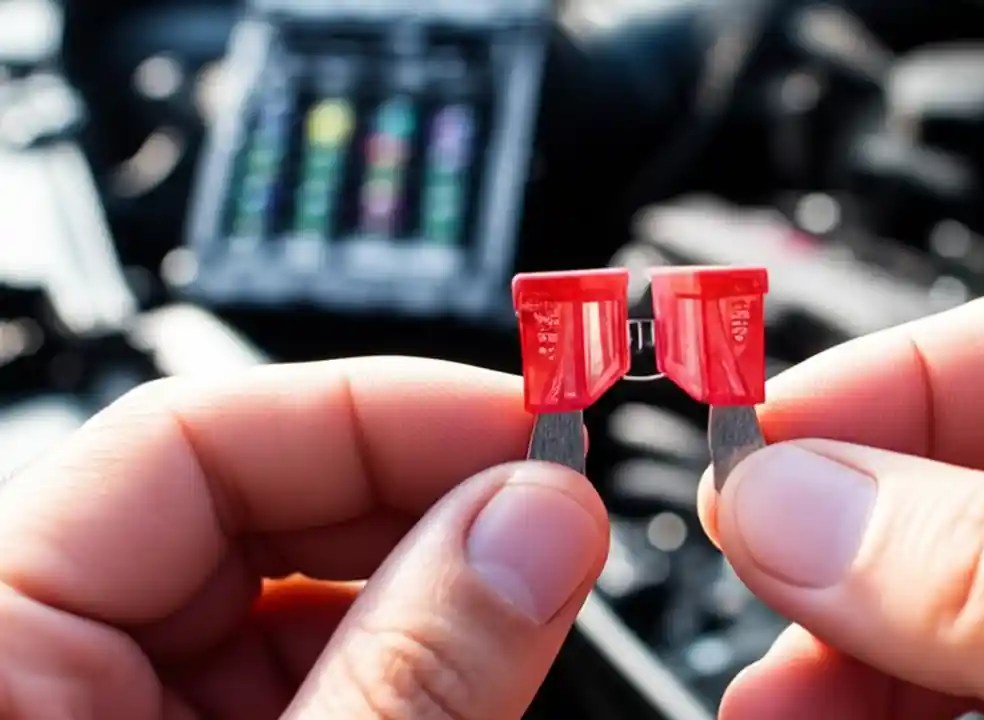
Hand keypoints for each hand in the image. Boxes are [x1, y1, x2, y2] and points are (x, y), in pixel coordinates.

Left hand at [0, 358, 608, 718]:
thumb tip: (533, 522)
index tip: (526, 418)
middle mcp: (37, 666)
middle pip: (247, 509)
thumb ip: (410, 676)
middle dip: (423, 498)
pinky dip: (404, 663)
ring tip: (534, 593)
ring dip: (431, 587)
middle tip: (555, 512)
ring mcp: (107, 718)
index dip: (377, 408)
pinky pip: (299, 676)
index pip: (183, 438)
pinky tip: (475, 660)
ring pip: (288, 599)